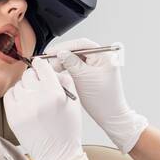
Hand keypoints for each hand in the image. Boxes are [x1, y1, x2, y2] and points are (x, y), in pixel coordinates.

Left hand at [4, 57, 88, 159]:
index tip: (41, 68)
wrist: (57, 154)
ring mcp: (23, 108)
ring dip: (25, 88)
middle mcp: (37, 99)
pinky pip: (9, 96)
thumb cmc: (67, 129)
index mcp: (54, 94)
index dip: (42, 66)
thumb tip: (50, 68)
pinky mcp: (13, 117)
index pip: (41, 66)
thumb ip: (64, 80)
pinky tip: (25, 104)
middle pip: (29, 75)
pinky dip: (16, 97)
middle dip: (35, 78)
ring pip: (19, 85)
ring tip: (34, 100)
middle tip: (40, 88)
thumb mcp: (74, 102)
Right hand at [50, 37, 146, 153]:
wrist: (110, 116)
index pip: (82, 44)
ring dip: (64, 61)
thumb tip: (61, 52)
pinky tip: (60, 70)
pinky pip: (78, 65)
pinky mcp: (93, 73)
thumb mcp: (84, 78)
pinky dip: (68, 67)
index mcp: (105, 56)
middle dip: (63, 54)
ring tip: (53, 68)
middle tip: (49, 62)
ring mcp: (98, 65)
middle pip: (79, 50)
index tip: (51, 52)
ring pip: (77, 57)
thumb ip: (71, 63)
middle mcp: (103, 58)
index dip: (65, 47)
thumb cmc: (103, 100)